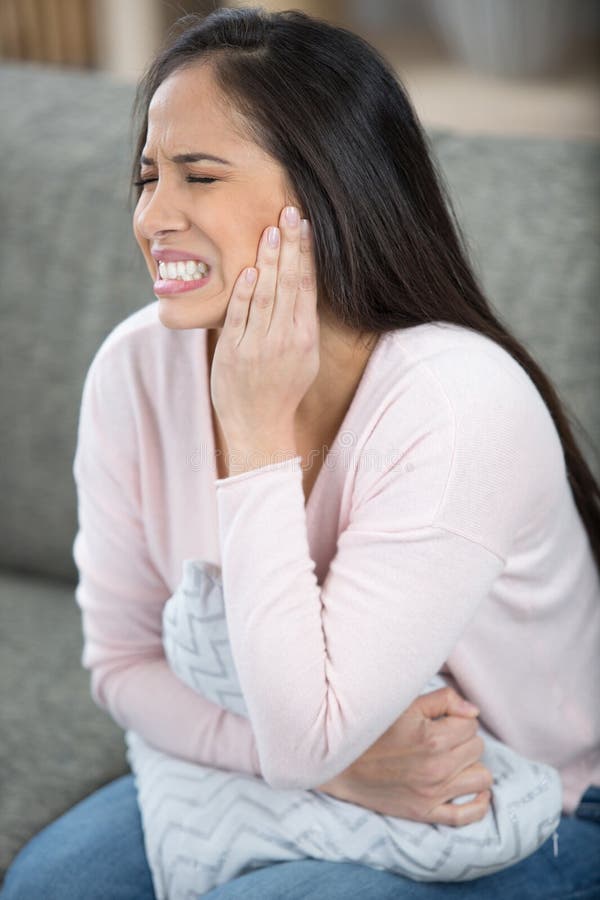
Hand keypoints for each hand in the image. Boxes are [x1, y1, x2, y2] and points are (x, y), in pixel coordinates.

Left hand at [210, 206, 319, 441]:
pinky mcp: (233, 353)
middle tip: (289, 212)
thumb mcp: (303, 358)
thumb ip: (299, 322)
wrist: (259, 428)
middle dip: (289, 246)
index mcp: (305, 339)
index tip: (305, 225)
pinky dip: (243, 291)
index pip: (306, 287)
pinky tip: (247, 268)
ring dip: (267, 261)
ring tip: (270, 230)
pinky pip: (238, 316)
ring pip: (264, 295)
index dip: (306, 254)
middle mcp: (285, 340)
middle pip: (288, 284)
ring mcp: (258, 346)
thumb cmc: (282, 390)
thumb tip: (300, 284)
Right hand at [315, 686, 493, 826]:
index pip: (472, 724)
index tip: (443, 719)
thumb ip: (445, 700)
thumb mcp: (405, 704)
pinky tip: (476, 789)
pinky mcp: (425, 812)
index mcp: (434, 739)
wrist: (341, 762)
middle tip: (443, 736)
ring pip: (481, 777)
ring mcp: (433, 794)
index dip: (459, 718)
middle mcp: (437, 768)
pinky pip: (467, 816)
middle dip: (464, 739)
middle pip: (477, 748)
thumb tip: (474, 711)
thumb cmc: (373, 729)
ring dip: (471, 765)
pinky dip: (479, 803)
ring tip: (454, 758)